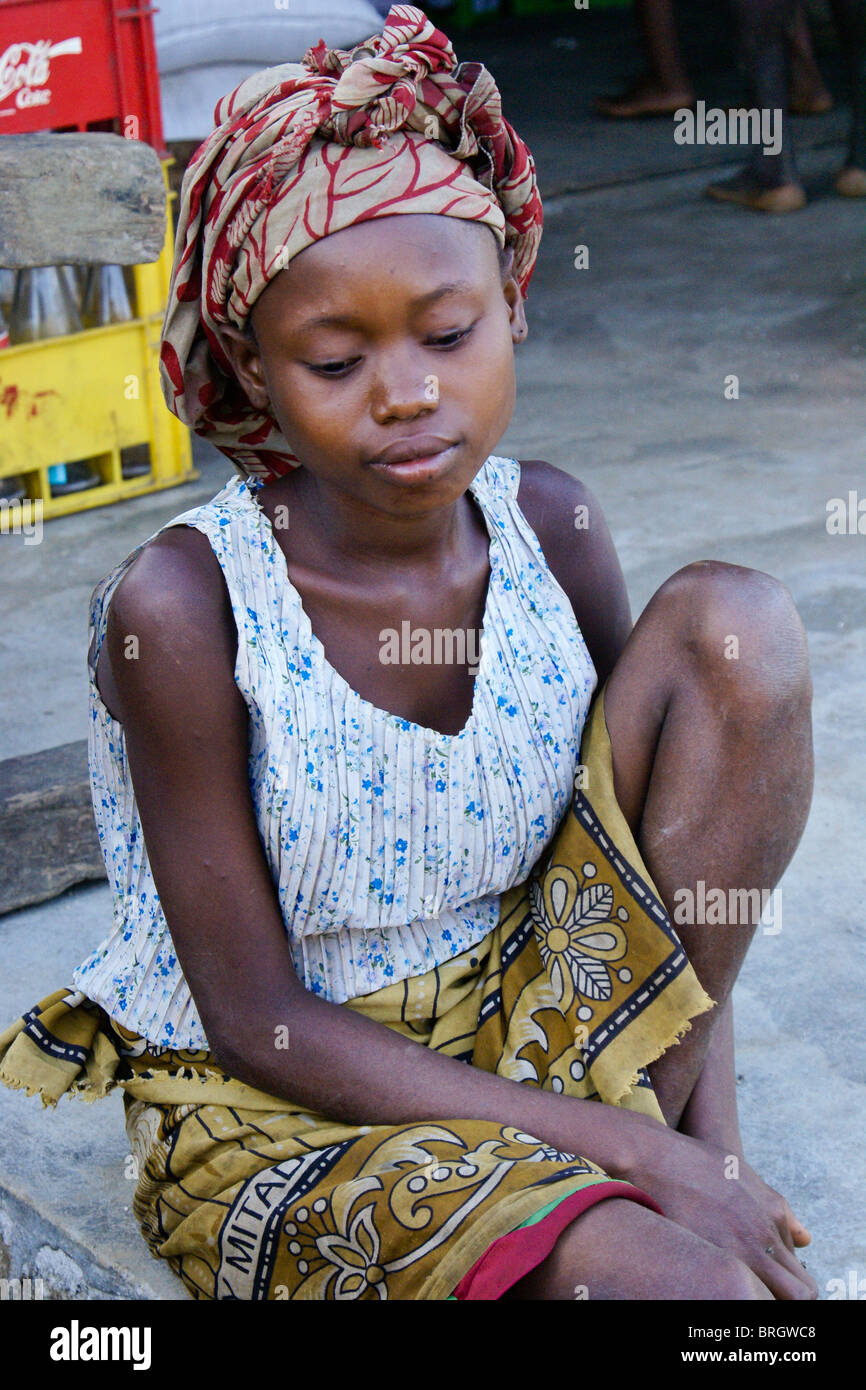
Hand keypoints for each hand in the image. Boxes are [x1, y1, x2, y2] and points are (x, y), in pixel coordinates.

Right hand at [629, 1128, 817, 1299]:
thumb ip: (781, 1212)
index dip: (793, 1291)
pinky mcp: (707, 1254)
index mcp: (774, 1217)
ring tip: (738, 1284)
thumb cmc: (700, 1163)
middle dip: (782, 1299)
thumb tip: (805, 1239)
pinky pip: (731, 1284)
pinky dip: (730, 1286)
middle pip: (794, 1296)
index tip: (778, 1290)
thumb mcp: (748, 1178)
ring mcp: (734, 1249)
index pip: (802, 1284)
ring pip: (762, 1294)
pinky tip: (715, 1276)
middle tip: (763, 1293)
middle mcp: (760, 1236)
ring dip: (756, 1293)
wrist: (656, 1157)